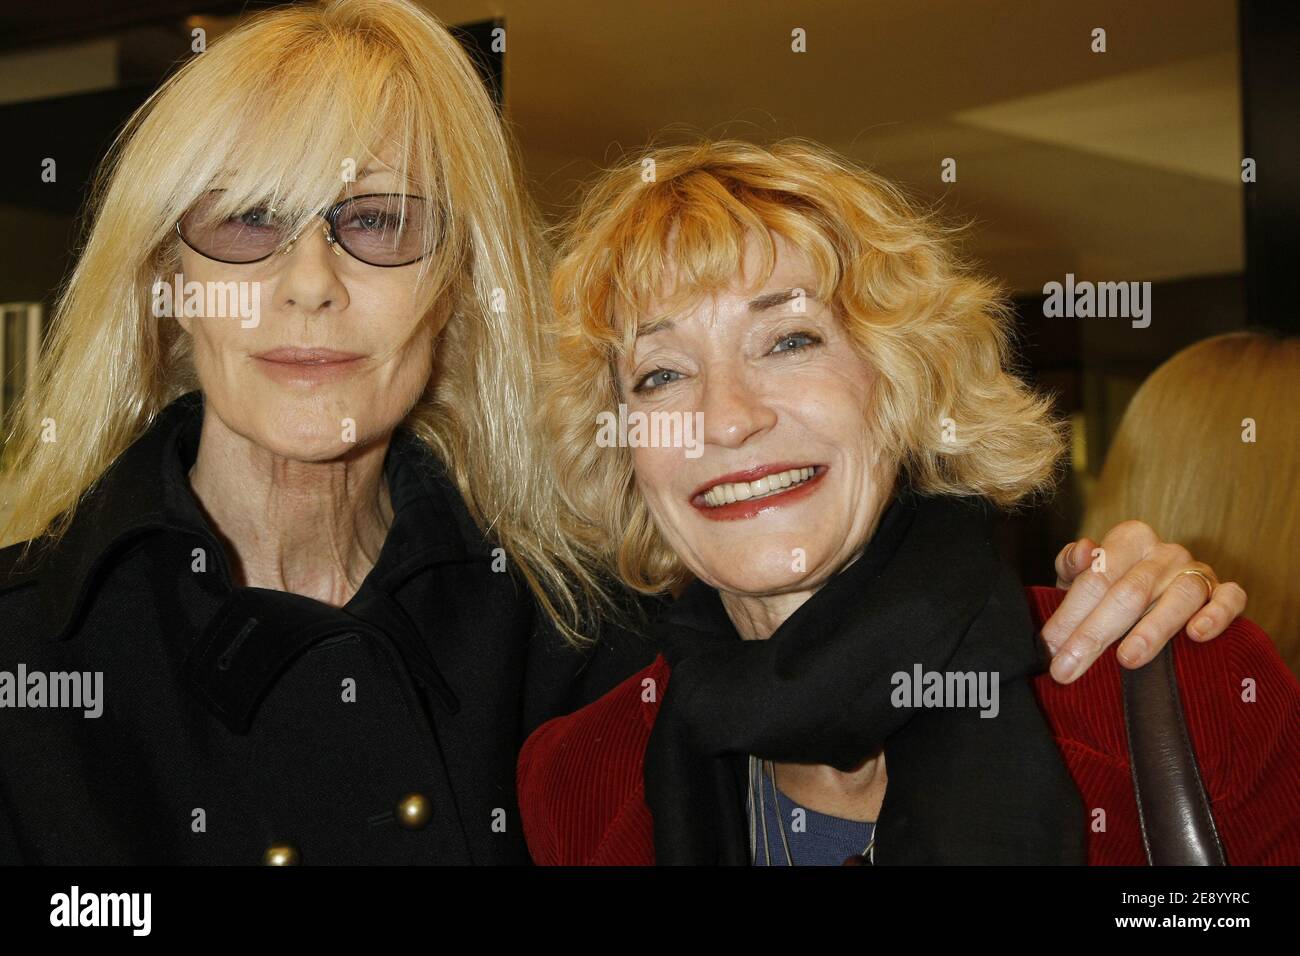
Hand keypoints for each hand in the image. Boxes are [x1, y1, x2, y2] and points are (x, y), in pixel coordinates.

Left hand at [1042, 520, 1247, 682]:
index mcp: (1129, 539)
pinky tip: (1196, 635)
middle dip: (1094, 634)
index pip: (1096, 578)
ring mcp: (1197, 570)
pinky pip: (1229, 598)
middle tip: (1069, 668)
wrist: (1150, 601)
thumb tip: (1081, 551)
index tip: (1049, 647)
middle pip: (1129, 593)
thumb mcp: (1082, 577)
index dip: (1070, 614)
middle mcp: (1165, 552)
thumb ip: (1072, 565)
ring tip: (1126, 659)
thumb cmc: (1110, 590)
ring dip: (1152, 631)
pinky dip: (1215, 615)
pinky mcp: (1224, 591)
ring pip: (1178, 597)